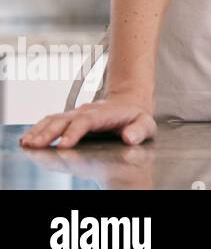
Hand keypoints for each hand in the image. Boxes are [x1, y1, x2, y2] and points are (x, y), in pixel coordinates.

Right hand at [19, 95, 156, 148]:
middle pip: (64, 120)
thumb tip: (129, 137)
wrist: (130, 104)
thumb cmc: (136, 118)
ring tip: (27, 143)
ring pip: (54, 120)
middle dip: (49, 133)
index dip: (74, 132)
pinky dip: (37, 129)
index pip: (87, 121)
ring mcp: (75, 114)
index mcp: (104, 114)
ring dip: (39, 131)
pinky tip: (27, 140)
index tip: (64, 144)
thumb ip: (139, 131)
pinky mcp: (68, 119)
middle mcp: (86, 112)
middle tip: (36, 145)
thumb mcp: (146, 124)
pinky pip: (50, 122)